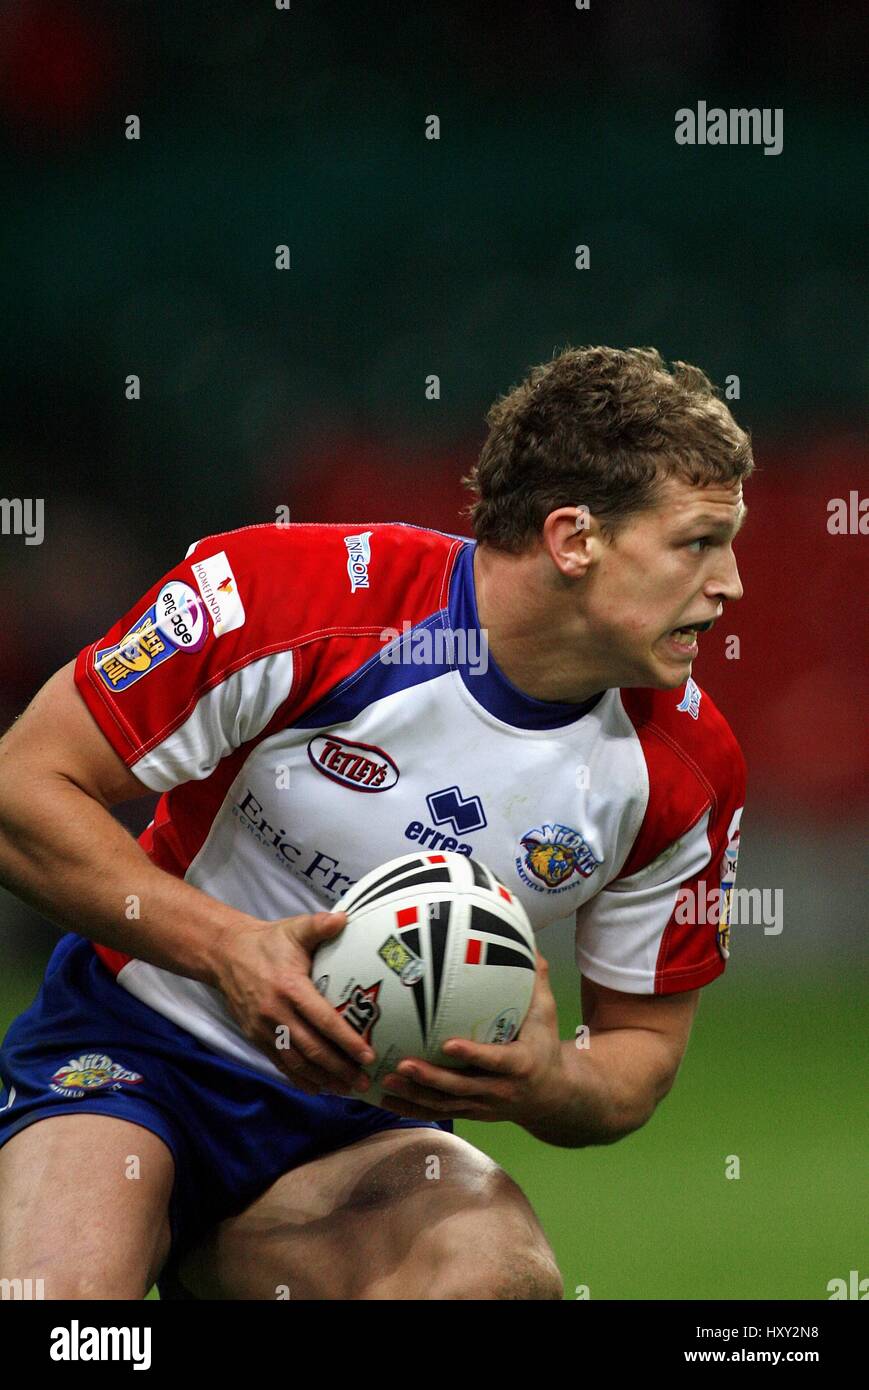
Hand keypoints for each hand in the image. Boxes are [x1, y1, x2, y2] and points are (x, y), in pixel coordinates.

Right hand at [212, 912, 373, 1096]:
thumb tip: (345, 918)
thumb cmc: (268, 942)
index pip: (323, 1021)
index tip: (367, 1055)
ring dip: (322, 1079)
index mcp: (291, 988)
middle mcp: (276, 1013)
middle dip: (339, 1069)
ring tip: (346, 1090)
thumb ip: (320, 926)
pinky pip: (280, 1063)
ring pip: (296, 1062)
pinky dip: (299, 1079)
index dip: (346, 1041)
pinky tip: (317, 1088)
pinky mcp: (255, 1037)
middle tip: (363, 1082)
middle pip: (312, 1049)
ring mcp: (263, 1029)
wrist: (225, 954)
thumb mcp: (294, 929)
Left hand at [378, 951, 566, 1124]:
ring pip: (445, 1104)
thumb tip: (529, 944)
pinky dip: (411, 1108)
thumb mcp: (547, 1015)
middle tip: (403, 1063)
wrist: (551, 1094)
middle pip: (461, 1087)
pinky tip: (385, 1097)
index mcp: (520, 1064)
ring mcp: (483, 1105)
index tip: (449, 1043)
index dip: (473, 1054)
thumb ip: (537, 981)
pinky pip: (437, 1112)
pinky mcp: (470, 1112)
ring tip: (387, 1079)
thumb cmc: (543, 1045)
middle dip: (431, 1078)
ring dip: (415, 1094)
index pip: (494, 1060)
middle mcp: (500, 1089)